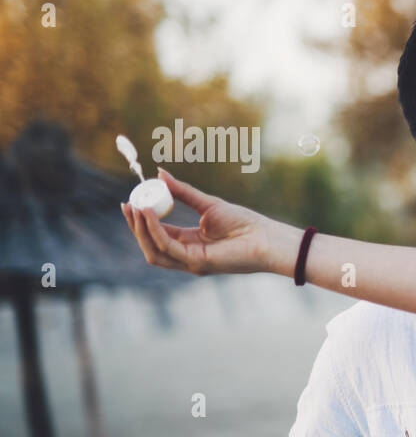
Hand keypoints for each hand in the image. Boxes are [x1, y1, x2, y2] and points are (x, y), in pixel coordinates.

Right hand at [121, 169, 289, 275]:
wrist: (267, 237)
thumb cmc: (245, 223)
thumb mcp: (208, 204)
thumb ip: (183, 192)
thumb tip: (159, 173)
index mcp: (189, 243)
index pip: (157, 234)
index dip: (141, 219)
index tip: (131, 200)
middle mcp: (187, 255)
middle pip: (150, 245)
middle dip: (135, 226)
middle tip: (127, 203)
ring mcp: (191, 262)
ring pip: (154, 251)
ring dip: (141, 230)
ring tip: (136, 207)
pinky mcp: (197, 262)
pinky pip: (168, 247)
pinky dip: (155, 231)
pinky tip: (150, 213)